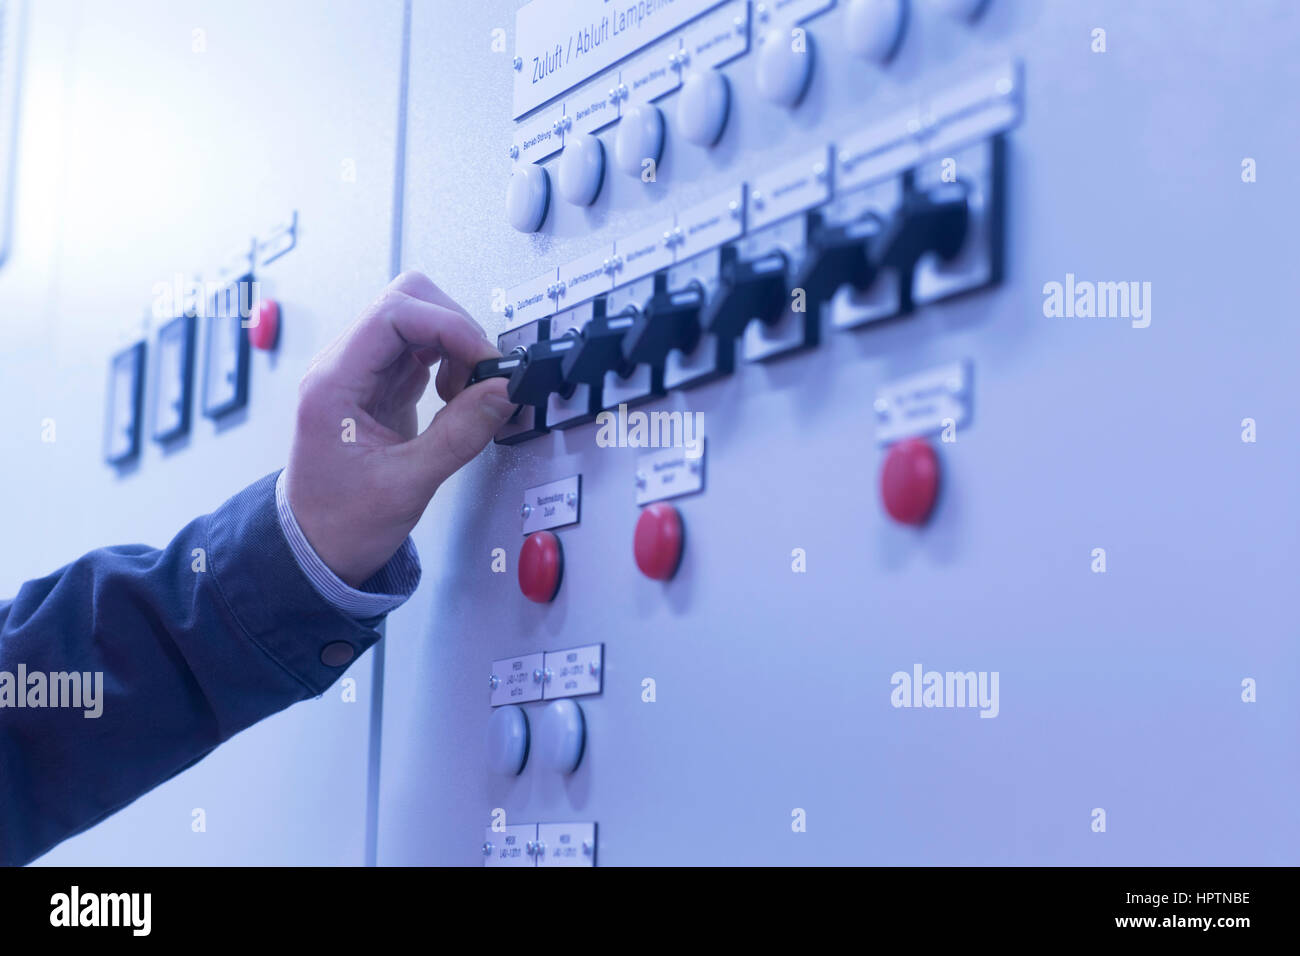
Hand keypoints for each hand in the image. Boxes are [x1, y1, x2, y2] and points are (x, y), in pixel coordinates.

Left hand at [284, 271, 514, 585]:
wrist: (315, 548)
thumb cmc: (341, 523)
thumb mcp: (408, 484)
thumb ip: (461, 434)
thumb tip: (503, 391)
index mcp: (334, 383)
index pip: (394, 313)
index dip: (448, 325)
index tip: (483, 358)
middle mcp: (343, 368)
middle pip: (406, 301)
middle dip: (454, 326)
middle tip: (481, 371)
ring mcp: (362, 374)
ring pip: (417, 320)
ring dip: (454, 345)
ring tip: (469, 391)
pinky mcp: (380, 386)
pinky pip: (421, 351)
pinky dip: (450, 363)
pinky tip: (457, 396)